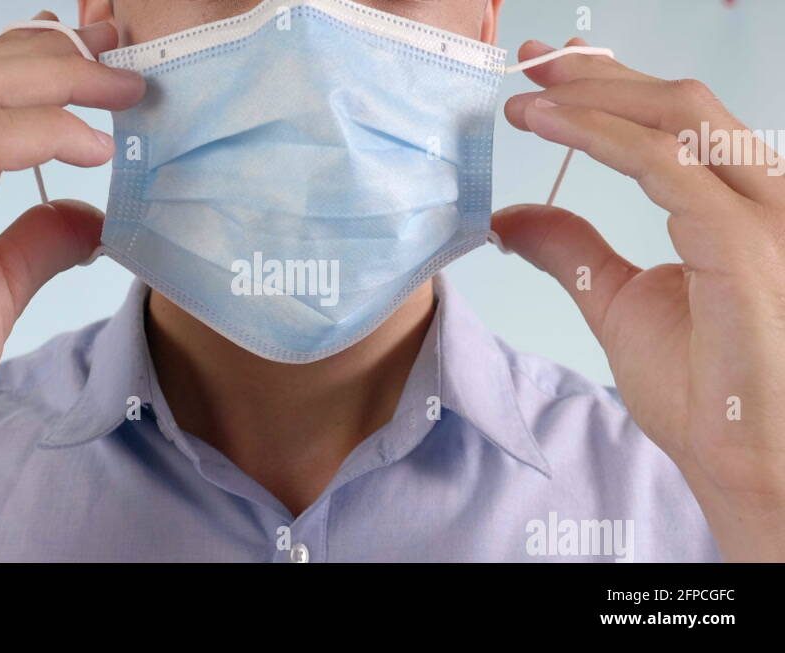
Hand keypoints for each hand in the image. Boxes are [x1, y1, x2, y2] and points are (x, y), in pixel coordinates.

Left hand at [494, 37, 784, 560]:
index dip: (610, 90)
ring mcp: (762, 221)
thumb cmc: (699, 391)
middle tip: (530, 65)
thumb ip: (573, 250)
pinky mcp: (744, 248)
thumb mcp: (616, 302)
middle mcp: (761, 201)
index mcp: (737, 209)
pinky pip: (666, 169)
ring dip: (595, 97)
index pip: (676, 125)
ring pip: (678, 121)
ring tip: (526, 95)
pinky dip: (600, 137)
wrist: (739, 463)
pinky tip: (547, 127)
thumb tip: (512, 217)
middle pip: (680, 105)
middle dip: (601, 75)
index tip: (543, 80)